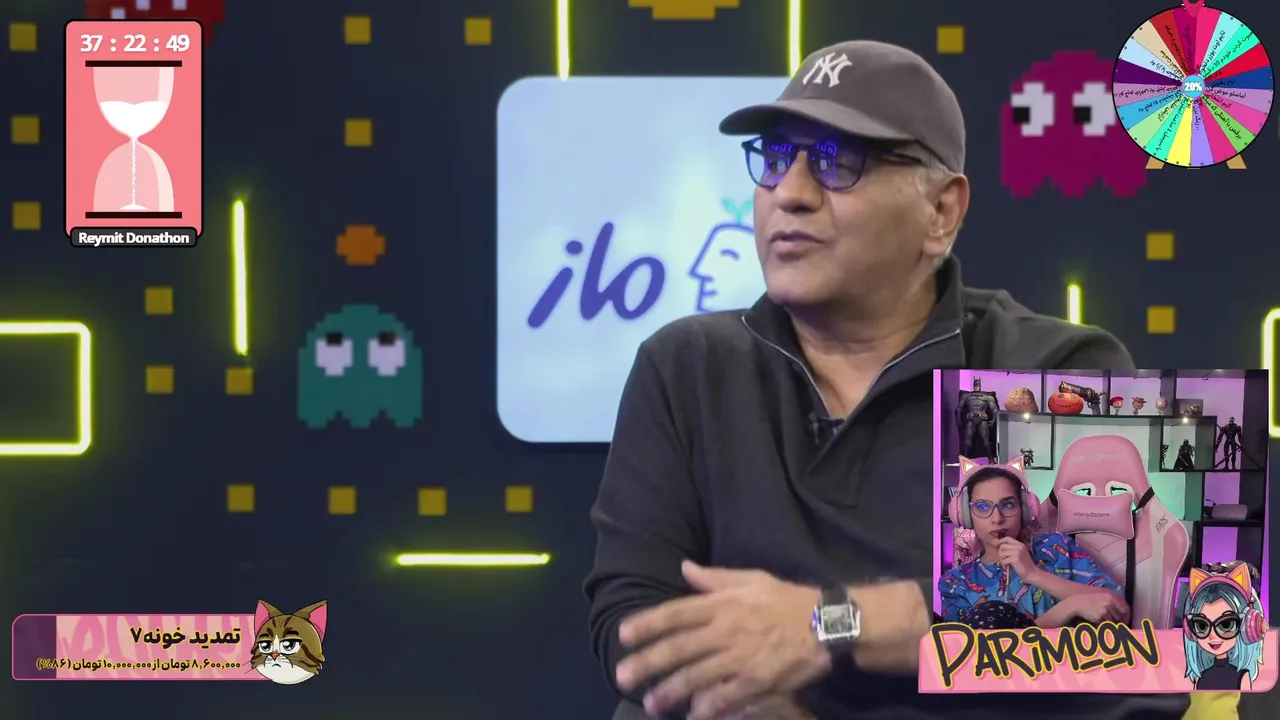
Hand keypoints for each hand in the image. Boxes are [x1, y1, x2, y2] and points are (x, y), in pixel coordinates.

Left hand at [615, 562, 830, 719]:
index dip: (647, 623)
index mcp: (722, 604)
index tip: (623, 635)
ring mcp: (741, 657)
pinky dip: (709, 707)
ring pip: (698, 676)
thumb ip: (714, 578)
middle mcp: (726, 630)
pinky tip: (694, 716)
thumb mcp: (751, 579)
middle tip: (623, 676)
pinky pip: (727, 696)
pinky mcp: (757, 681)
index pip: (676, 613)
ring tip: (651, 703)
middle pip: (679, 647)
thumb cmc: (785, 600)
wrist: (826, 624)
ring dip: (671, 690)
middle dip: (648, 662)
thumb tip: (684, 568)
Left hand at [996, 538, 1035, 578]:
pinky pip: (1003, 560)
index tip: (997, 546)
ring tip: (1006, 563)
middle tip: (1004, 559)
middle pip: (1002, 546)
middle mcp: (1019, 546)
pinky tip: (1007, 567)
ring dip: (1002, 559)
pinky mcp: (1015, 559)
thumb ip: (1012, 549)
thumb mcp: (1019, 553)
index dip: (1001, 541)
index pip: (1008, 538)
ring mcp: (1017, 552)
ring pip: (1001, 553)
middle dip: (1000, 553)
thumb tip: (999, 546)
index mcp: (1020, 544)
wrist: (1032, 573)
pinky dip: (1004, 564)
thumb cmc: (1024, 565)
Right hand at [1066, 593, 1128, 623]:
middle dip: (1115, 620)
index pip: (1125, 609)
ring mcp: (1104, 610)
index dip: (1126, 617)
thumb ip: (1115, 604)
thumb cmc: (1091, 601)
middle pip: (1118, 617)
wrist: (1078, 603)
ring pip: (1112, 621)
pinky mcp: (1099, 617)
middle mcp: (1109, 603)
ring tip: (1099, 616)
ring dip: (1107, 621)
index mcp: (1111, 598)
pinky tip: (1095, 618)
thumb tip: (1125, 615)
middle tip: (1108, 619)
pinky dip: (1101, 623)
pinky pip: (1104, 624)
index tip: (1125, 621)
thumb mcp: (1104, 598)